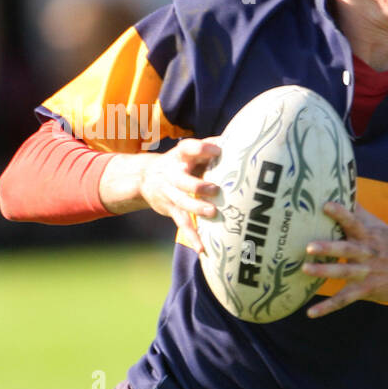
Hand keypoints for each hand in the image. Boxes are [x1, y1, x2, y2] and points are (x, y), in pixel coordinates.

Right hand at [100, 137, 221, 253]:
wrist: (145, 177)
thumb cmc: (182, 162)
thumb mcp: (191, 152)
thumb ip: (211, 147)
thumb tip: (241, 139)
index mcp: (180, 156)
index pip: (188, 148)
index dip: (202, 148)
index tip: (218, 150)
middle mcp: (172, 173)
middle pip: (182, 180)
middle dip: (197, 185)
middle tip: (215, 189)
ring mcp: (169, 193)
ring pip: (181, 202)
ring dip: (196, 208)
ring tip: (213, 213)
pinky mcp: (170, 209)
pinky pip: (181, 224)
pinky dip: (192, 236)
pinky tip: (202, 248)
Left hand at [303, 203, 387, 317]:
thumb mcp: (379, 227)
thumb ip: (359, 212)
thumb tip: (343, 189)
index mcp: (368, 235)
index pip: (354, 221)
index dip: (340, 213)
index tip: (325, 205)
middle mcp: (367, 253)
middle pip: (346, 248)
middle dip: (328, 247)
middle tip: (309, 246)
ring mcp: (367, 272)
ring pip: (344, 272)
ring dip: (324, 271)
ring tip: (305, 269)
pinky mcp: (367, 290)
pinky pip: (344, 299)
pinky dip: (327, 307)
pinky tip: (311, 312)